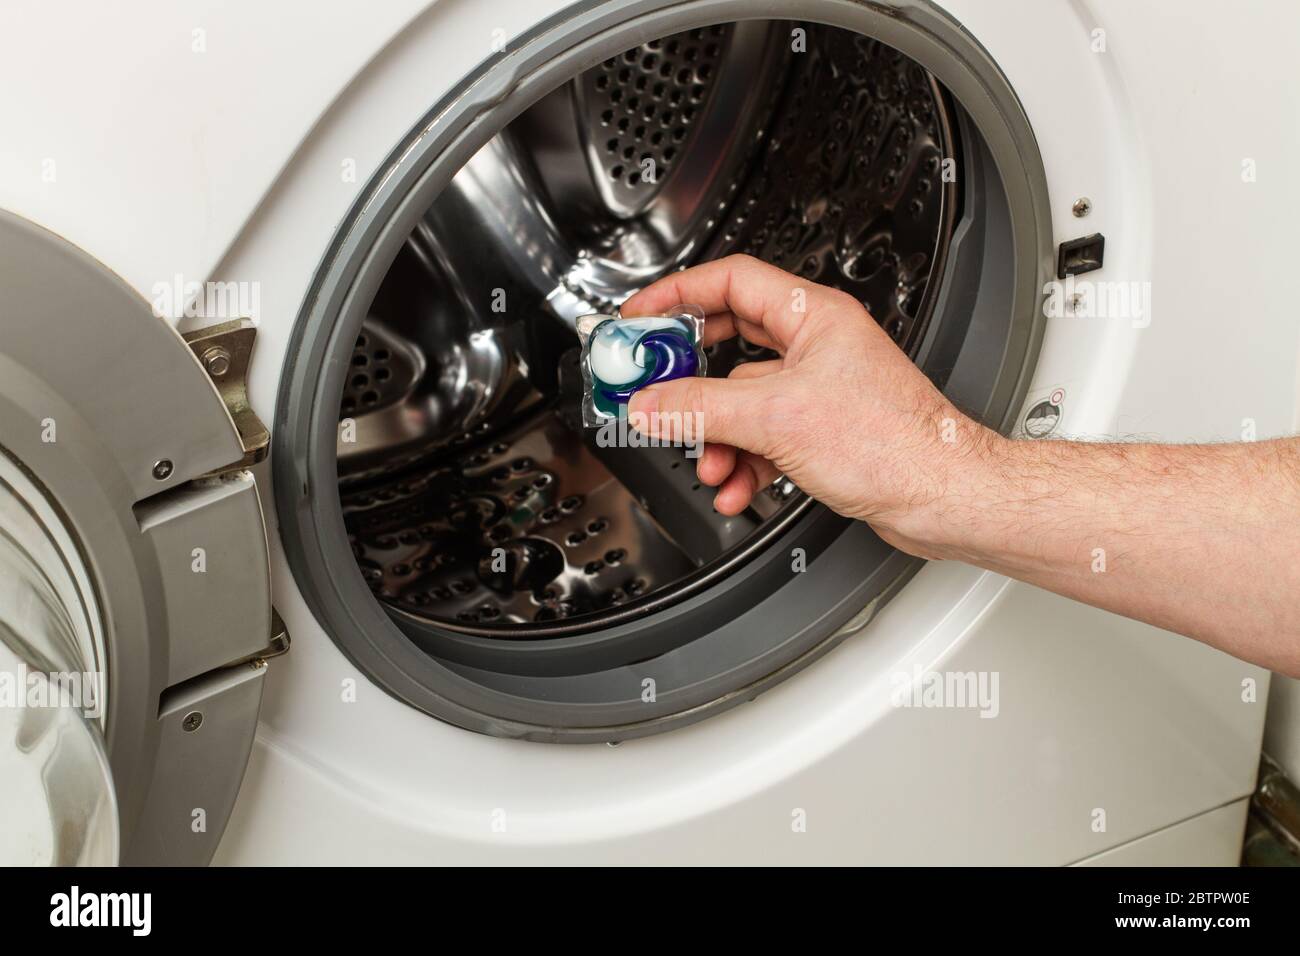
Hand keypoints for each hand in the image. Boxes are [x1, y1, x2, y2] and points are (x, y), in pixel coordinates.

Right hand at [622, 255, 1003, 553]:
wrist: (940, 497)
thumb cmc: (895, 443)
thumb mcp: (776, 418)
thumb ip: (702, 408)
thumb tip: (652, 403)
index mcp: (813, 316)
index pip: (730, 281)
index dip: (678, 294)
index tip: (641, 318)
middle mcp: (817, 346)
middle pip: (728, 345)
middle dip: (690, 380)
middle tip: (653, 389)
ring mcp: (818, 389)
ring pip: (742, 402)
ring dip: (718, 437)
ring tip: (710, 462)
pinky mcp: (821, 430)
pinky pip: (762, 437)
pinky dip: (743, 462)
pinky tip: (737, 487)